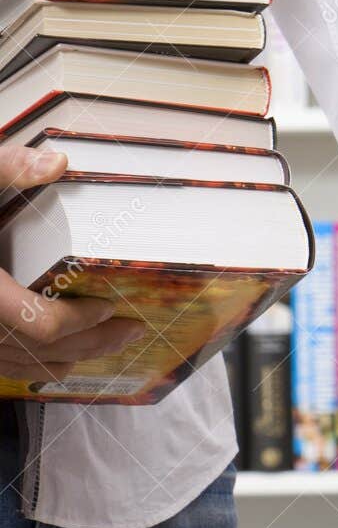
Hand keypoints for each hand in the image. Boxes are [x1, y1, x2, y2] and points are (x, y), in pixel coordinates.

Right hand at [0, 144, 143, 382]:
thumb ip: (5, 168)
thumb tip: (58, 162)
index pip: (42, 323)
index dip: (82, 322)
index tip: (112, 305)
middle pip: (43, 353)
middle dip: (94, 345)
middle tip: (133, 332)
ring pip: (24, 366)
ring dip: (70, 359)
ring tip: (107, 344)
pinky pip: (3, 365)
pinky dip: (35, 364)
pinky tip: (59, 356)